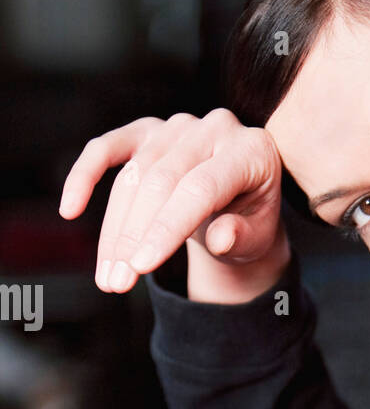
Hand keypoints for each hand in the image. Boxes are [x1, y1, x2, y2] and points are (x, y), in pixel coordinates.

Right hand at [59, 108, 287, 298]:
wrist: (244, 199)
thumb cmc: (251, 219)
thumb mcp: (259, 236)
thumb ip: (243, 236)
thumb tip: (220, 238)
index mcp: (251, 150)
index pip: (200, 188)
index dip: (167, 227)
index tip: (141, 266)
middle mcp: (215, 128)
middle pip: (160, 182)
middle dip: (134, 237)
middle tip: (118, 283)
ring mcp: (179, 126)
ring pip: (133, 175)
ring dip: (114, 230)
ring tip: (108, 277)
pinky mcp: (149, 130)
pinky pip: (108, 148)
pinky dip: (84, 176)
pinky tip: (71, 209)